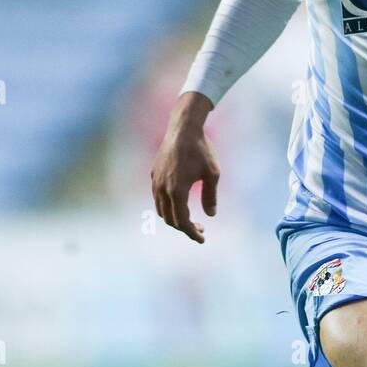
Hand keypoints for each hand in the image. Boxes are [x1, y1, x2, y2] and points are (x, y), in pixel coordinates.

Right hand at [150, 93, 219, 243]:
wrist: (183, 128)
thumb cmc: (201, 150)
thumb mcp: (212, 173)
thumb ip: (210, 196)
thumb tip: (210, 215)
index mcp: (177, 191)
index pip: (182, 222)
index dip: (192, 233)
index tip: (202, 238)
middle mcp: (163, 189)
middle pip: (170, 219)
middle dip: (185, 227)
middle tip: (200, 228)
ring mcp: (156, 182)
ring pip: (161, 210)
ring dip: (174, 218)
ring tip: (190, 218)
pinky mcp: (154, 174)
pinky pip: (157, 198)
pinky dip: (167, 206)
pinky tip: (180, 202)